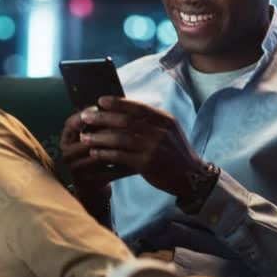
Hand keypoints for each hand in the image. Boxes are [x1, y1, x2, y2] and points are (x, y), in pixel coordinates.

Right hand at [60, 109, 133, 216]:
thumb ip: (100, 122)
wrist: (92, 187)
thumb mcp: (94, 138)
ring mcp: (76, 170)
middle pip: (88, 139)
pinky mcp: (88, 184)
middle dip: (110, 131)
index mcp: (67, 139)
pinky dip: (125, 168)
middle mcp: (67, 154)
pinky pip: (109, 173)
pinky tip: (140, 163)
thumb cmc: (96, 155)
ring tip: (139, 143)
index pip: (71, 123)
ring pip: (99, 156)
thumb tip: (118, 99)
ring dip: (120, 149)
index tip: (100, 106)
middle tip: (131, 125)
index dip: (86, 115)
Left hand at [78, 96, 207, 198]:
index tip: (100, 100)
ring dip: (99, 138)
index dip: (118, 103)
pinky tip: (95, 153)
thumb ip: (151, 121)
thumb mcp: (169, 130)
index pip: (138, 107)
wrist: (191, 176)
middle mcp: (160, 132)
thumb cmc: (175, 151)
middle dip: (102, 118)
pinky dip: (106, 154)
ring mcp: (154, 149)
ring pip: (120, 140)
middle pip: (125, 121)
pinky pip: (120, 157)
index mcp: (165, 120)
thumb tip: (123, 109)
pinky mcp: (147, 165)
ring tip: (85, 137)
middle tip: (85, 116)